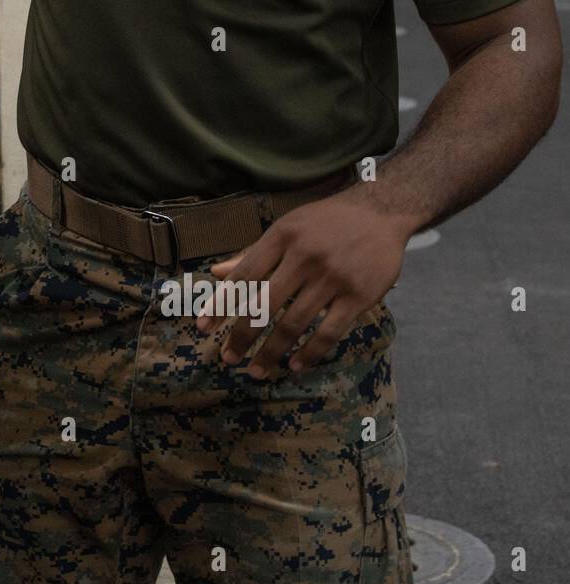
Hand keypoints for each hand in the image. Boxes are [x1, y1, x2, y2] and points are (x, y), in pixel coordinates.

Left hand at [200, 188, 413, 378]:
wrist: (380, 212)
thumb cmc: (325, 222)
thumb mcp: (286, 228)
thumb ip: (252, 255)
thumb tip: (216, 273)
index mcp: (282, 237)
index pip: (244, 276)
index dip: (221, 304)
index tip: (203, 327)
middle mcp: (304, 257)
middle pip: (264, 304)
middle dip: (242, 336)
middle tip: (228, 358)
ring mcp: (332, 278)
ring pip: (293, 323)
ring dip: (272, 352)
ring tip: (256, 371)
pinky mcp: (358, 296)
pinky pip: (328, 332)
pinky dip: (310, 353)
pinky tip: (294, 366)